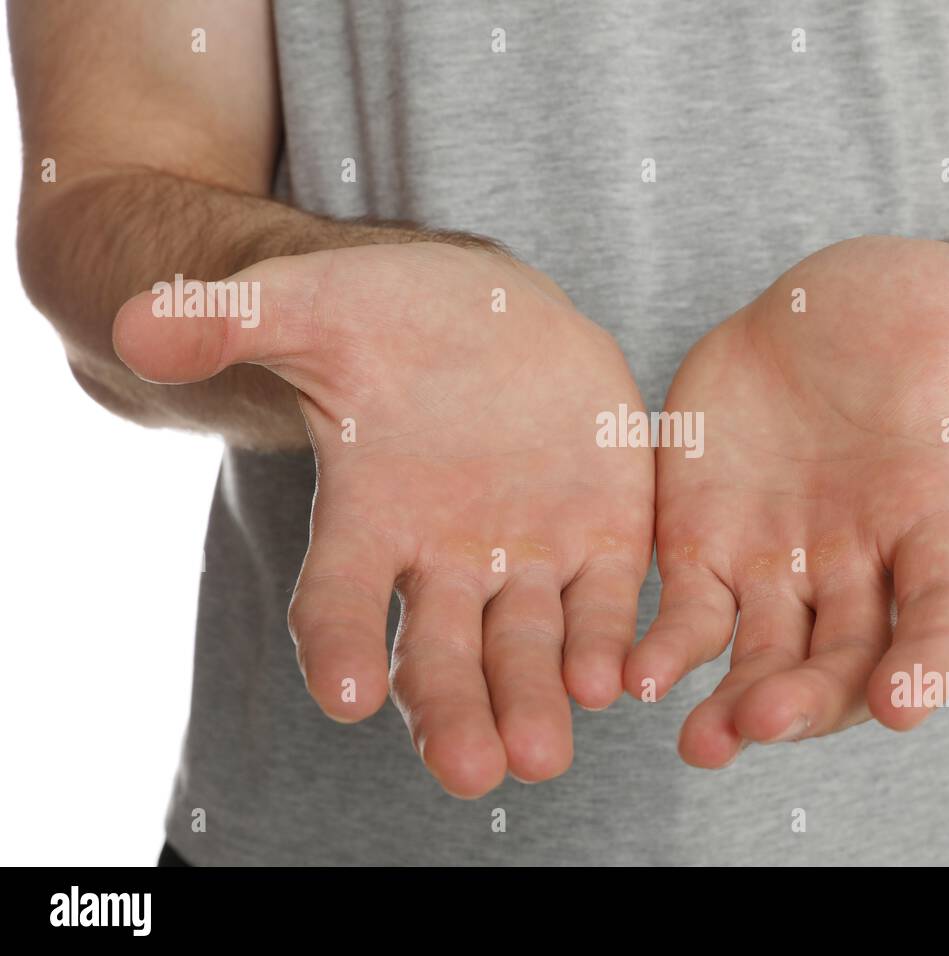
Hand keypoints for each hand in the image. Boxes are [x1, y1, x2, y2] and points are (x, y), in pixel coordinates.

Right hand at [114, 242, 653, 795]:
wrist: (487, 319)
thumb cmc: (381, 319)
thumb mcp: (305, 307)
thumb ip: (229, 321)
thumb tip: (136, 326)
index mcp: (366, 523)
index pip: (337, 602)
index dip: (336, 647)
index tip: (343, 695)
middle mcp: (443, 562)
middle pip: (441, 655)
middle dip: (451, 712)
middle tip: (470, 771)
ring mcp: (526, 556)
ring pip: (528, 646)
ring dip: (535, 700)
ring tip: (541, 753)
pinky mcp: (602, 537)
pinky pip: (605, 599)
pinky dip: (608, 639)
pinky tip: (614, 678)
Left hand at [626, 236, 948, 766]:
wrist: (827, 317)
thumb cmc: (922, 313)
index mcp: (931, 520)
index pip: (945, 610)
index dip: (930, 660)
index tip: (904, 706)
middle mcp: (859, 563)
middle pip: (844, 658)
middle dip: (810, 696)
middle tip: (761, 725)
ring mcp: (779, 562)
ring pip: (762, 654)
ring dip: (732, 700)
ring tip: (700, 736)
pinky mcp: (707, 544)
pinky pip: (686, 611)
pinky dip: (662, 646)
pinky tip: (629, 671)